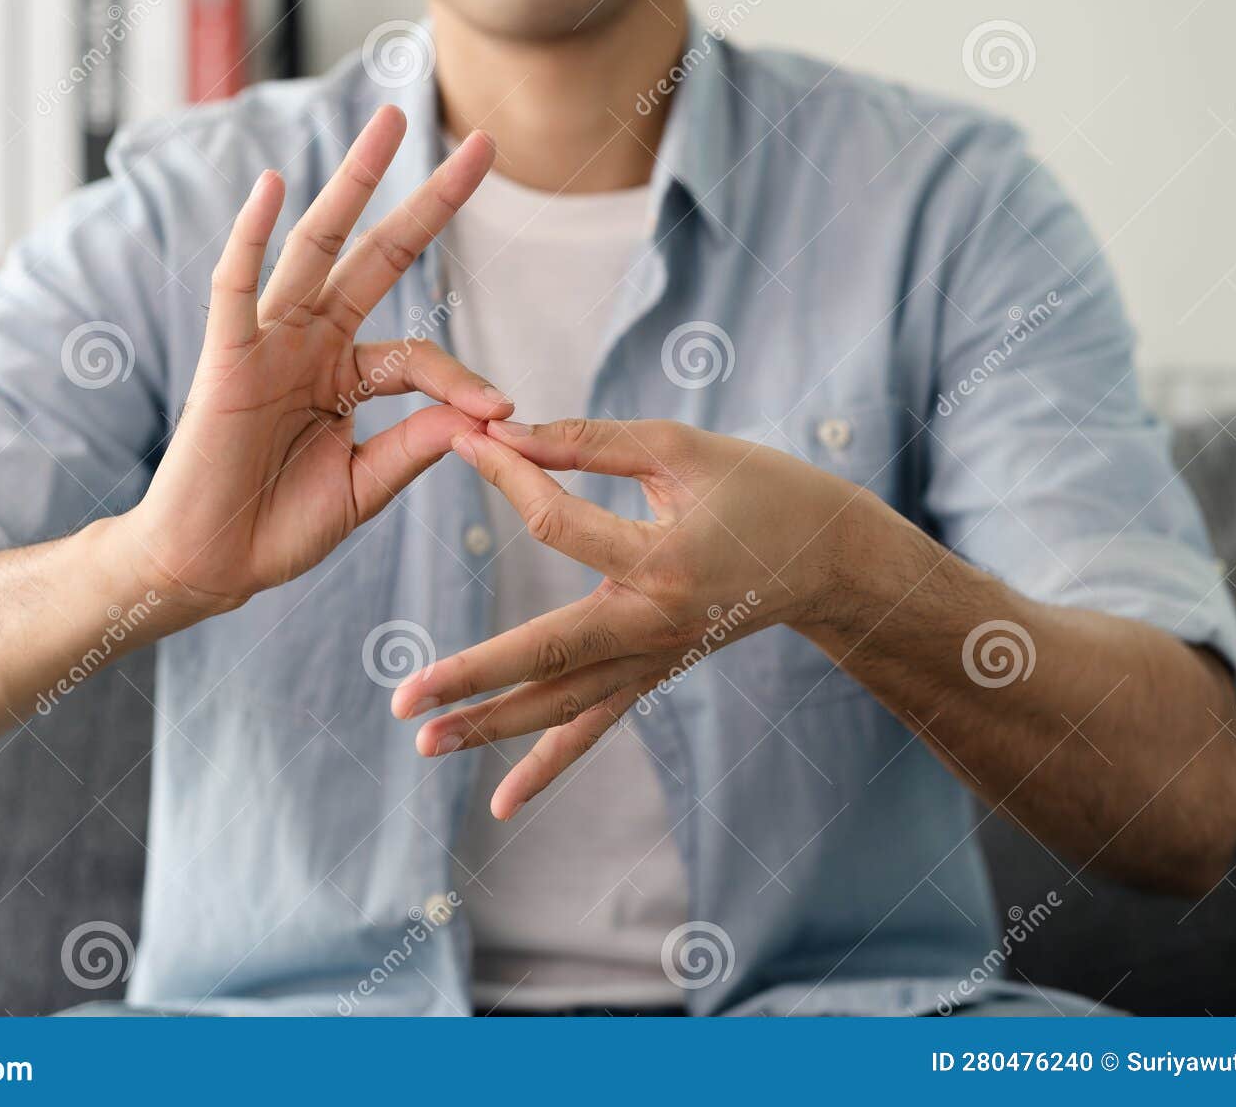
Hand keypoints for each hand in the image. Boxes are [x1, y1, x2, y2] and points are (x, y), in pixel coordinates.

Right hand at [118, 107, 511, 613]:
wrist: (210, 564)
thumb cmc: (280, 526)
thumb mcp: (367, 485)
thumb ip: (418, 445)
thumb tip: (487, 416)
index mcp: (346, 375)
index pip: (419, 356)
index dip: (464, 380)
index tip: (504, 414)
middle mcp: (312, 343)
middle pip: (378, 256)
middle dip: (428, 202)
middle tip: (481, 145)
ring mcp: (268, 342)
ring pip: (316, 247)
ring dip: (353, 183)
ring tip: (391, 123)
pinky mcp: (225, 357)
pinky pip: (236, 287)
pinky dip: (251, 235)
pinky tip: (276, 186)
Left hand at [390, 417, 873, 817]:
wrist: (830, 560)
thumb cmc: (761, 490)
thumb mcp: (682, 451)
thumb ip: (591, 443)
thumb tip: (506, 430)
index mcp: (662, 559)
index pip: (558, 523)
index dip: (507, 477)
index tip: (464, 442)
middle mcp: (654, 624)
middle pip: (546, 653)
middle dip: (472, 677)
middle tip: (405, 700)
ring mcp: (653, 660)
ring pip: (562, 706)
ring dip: (491, 730)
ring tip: (424, 747)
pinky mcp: (653, 676)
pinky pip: (593, 726)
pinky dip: (547, 766)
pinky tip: (502, 805)